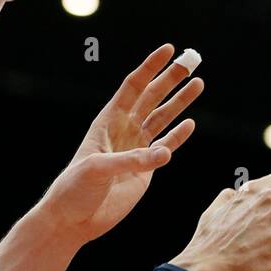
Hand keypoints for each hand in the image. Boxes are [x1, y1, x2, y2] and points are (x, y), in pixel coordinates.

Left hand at [37, 44, 201, 243]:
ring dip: (179, 103)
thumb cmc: (74, 190)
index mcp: (107, 122)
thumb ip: (130, 160)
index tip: (169, 50)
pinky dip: (177, 137)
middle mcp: (123, 131)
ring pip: (161, 119)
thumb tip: (163, 154)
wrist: (73, 219)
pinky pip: (164, 147)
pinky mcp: (144, 171)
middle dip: (170, 79)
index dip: (150, 67)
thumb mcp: (96, 169)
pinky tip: (190, 123)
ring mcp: (135, 150)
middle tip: (191, 61)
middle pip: (151, 98)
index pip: (133, 87)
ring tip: (198, 84)